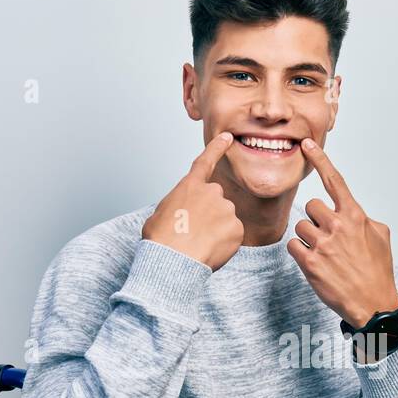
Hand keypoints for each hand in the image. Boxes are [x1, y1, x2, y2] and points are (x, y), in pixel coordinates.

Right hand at [141, 132, 244, 270]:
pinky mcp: (237, 228)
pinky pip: (233, 236)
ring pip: (225, 219)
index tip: (228, 137)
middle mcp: (212, 192)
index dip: (217, 148)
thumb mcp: (161, 213)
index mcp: (190, 186)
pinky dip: (224, 244)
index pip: (206, 161)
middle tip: (194, 232)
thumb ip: (180, 204)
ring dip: (216, 230)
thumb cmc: (161, 240)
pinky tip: (210, 250)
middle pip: (216, 201)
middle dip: (210, 214)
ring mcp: (227, 209)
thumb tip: (186, 212)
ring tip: (199, 243)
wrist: (173, 260)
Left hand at [287, 138, 397, 328]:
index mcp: (356, 216)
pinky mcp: (310, 263)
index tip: (306, 145)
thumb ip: (363, 218)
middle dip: (316, 219)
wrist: (373, 304)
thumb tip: (352, 212)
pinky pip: (293, 246)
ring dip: (309, 238)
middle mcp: (338, 226)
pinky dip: (301, 253)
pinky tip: (316, 264)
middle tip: (328, 238)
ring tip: (325, 255)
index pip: (334, 181)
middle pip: (311, 206)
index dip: (320, 159)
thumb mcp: (381, 236)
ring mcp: (323, 244)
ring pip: (300, 227)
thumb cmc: (377, 271)